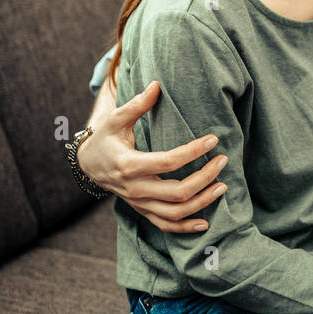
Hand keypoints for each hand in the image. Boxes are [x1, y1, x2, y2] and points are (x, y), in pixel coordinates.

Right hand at [77, 80, 226, 231]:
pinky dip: (185, 228)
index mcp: (129, 165)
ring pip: (175, 213)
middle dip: (205, 177)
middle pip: (177, 192)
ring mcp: (139, 203)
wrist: (89, 165)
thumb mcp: (116, 119)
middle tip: (223, 161)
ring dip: (202, 203)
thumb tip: (157, 85)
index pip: (169, 162)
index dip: (194, 151)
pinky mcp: (142, 211)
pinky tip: (205, 223)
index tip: (213, 139)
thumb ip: (137, 105)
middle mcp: (135, 189)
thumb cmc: (106, 138)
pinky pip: (165, 225)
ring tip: (223, 187)